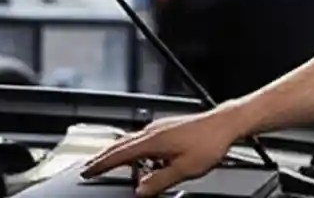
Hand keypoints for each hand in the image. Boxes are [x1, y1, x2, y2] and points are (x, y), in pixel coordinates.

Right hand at [80, 106, 246, 196]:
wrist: (227, 123)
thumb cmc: (209, 142)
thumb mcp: (184, 169)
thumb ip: (159, 181)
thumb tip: (140, 191)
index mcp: (152, 141)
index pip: (118, 155)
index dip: (101, 165)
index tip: (87, 171)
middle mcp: (153, 131)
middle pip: (120, 145)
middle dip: (104, 157)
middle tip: (90, 167)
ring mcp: (161, 127)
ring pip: (132, 140)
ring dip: (120, 152)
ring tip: (112, 164)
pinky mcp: (169, 127)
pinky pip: (144, 139)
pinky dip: (135, 149)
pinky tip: (143, 157)